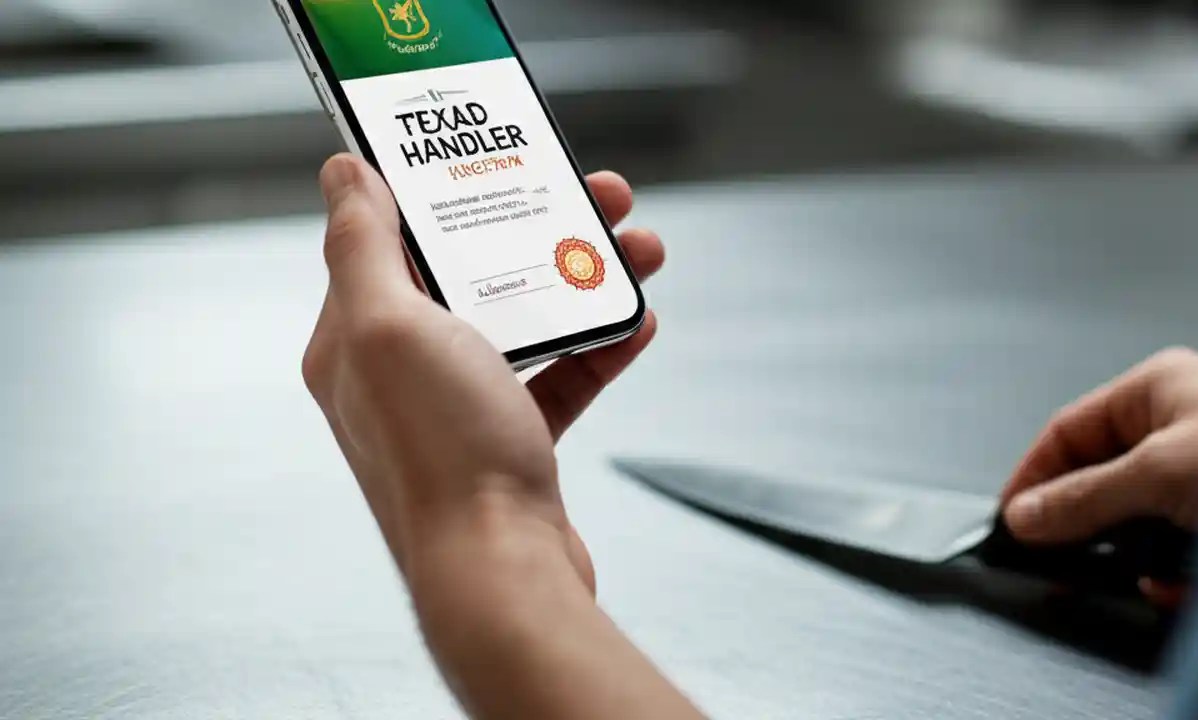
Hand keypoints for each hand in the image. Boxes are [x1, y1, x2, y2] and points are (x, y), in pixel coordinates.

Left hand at [302, 153, 660, 600]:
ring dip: (582, 277)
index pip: (391, 238)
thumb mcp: (390, 328)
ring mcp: (457, 409)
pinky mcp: (510, 443)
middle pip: (471, 271)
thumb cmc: (445, 455)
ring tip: (641, 251)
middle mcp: (400, 372)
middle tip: (600, 195)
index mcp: (354, 340)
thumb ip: (361, 245)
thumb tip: (342, 173)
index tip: (494, 154)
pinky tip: (636, 322)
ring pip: (524, 318)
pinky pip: (558, 376)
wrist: (504, 575)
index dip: (443, 189)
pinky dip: (597, 346)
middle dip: (537, 225)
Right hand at [1001, 347, 1197, 601]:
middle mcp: (1183, 423)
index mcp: (1158, 389)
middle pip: (1102, 477)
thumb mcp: (1160, 474)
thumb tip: (1025, 515)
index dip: (1033, 477)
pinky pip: (1181, 545)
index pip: (1068, 430)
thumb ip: (1083, 498)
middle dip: (1089, 525)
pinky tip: (1180, 584)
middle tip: (1062, 560)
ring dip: (1139, 555)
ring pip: (1143, 517)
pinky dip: (1176, 572)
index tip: (1010, 522)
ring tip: (1145, 573)